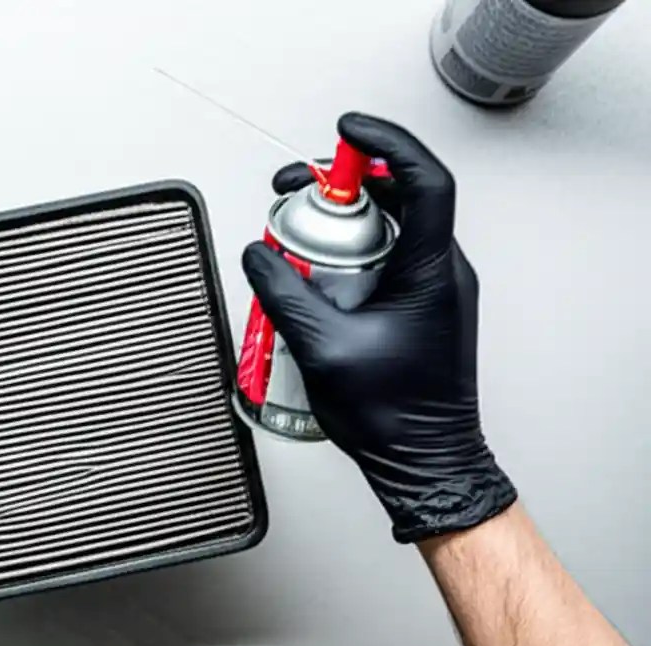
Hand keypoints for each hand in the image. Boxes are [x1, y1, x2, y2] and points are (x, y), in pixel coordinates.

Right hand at [241, 112, 515, 542]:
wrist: (426, 462)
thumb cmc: (391, 416)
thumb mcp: (320, 347)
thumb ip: (282, 293)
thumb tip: (257, 254)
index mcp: (429, 270)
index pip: (423, 180)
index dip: (384, 143)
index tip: (344, 132)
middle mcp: (440, 272)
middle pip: (397, 196)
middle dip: (342, 182)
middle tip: (294, 189)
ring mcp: (432, 289)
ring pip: (389, 227)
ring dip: (342, 220)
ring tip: (295, 232)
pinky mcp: (419, 307)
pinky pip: (385, 259)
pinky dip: (349, 252)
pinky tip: (313, 274)